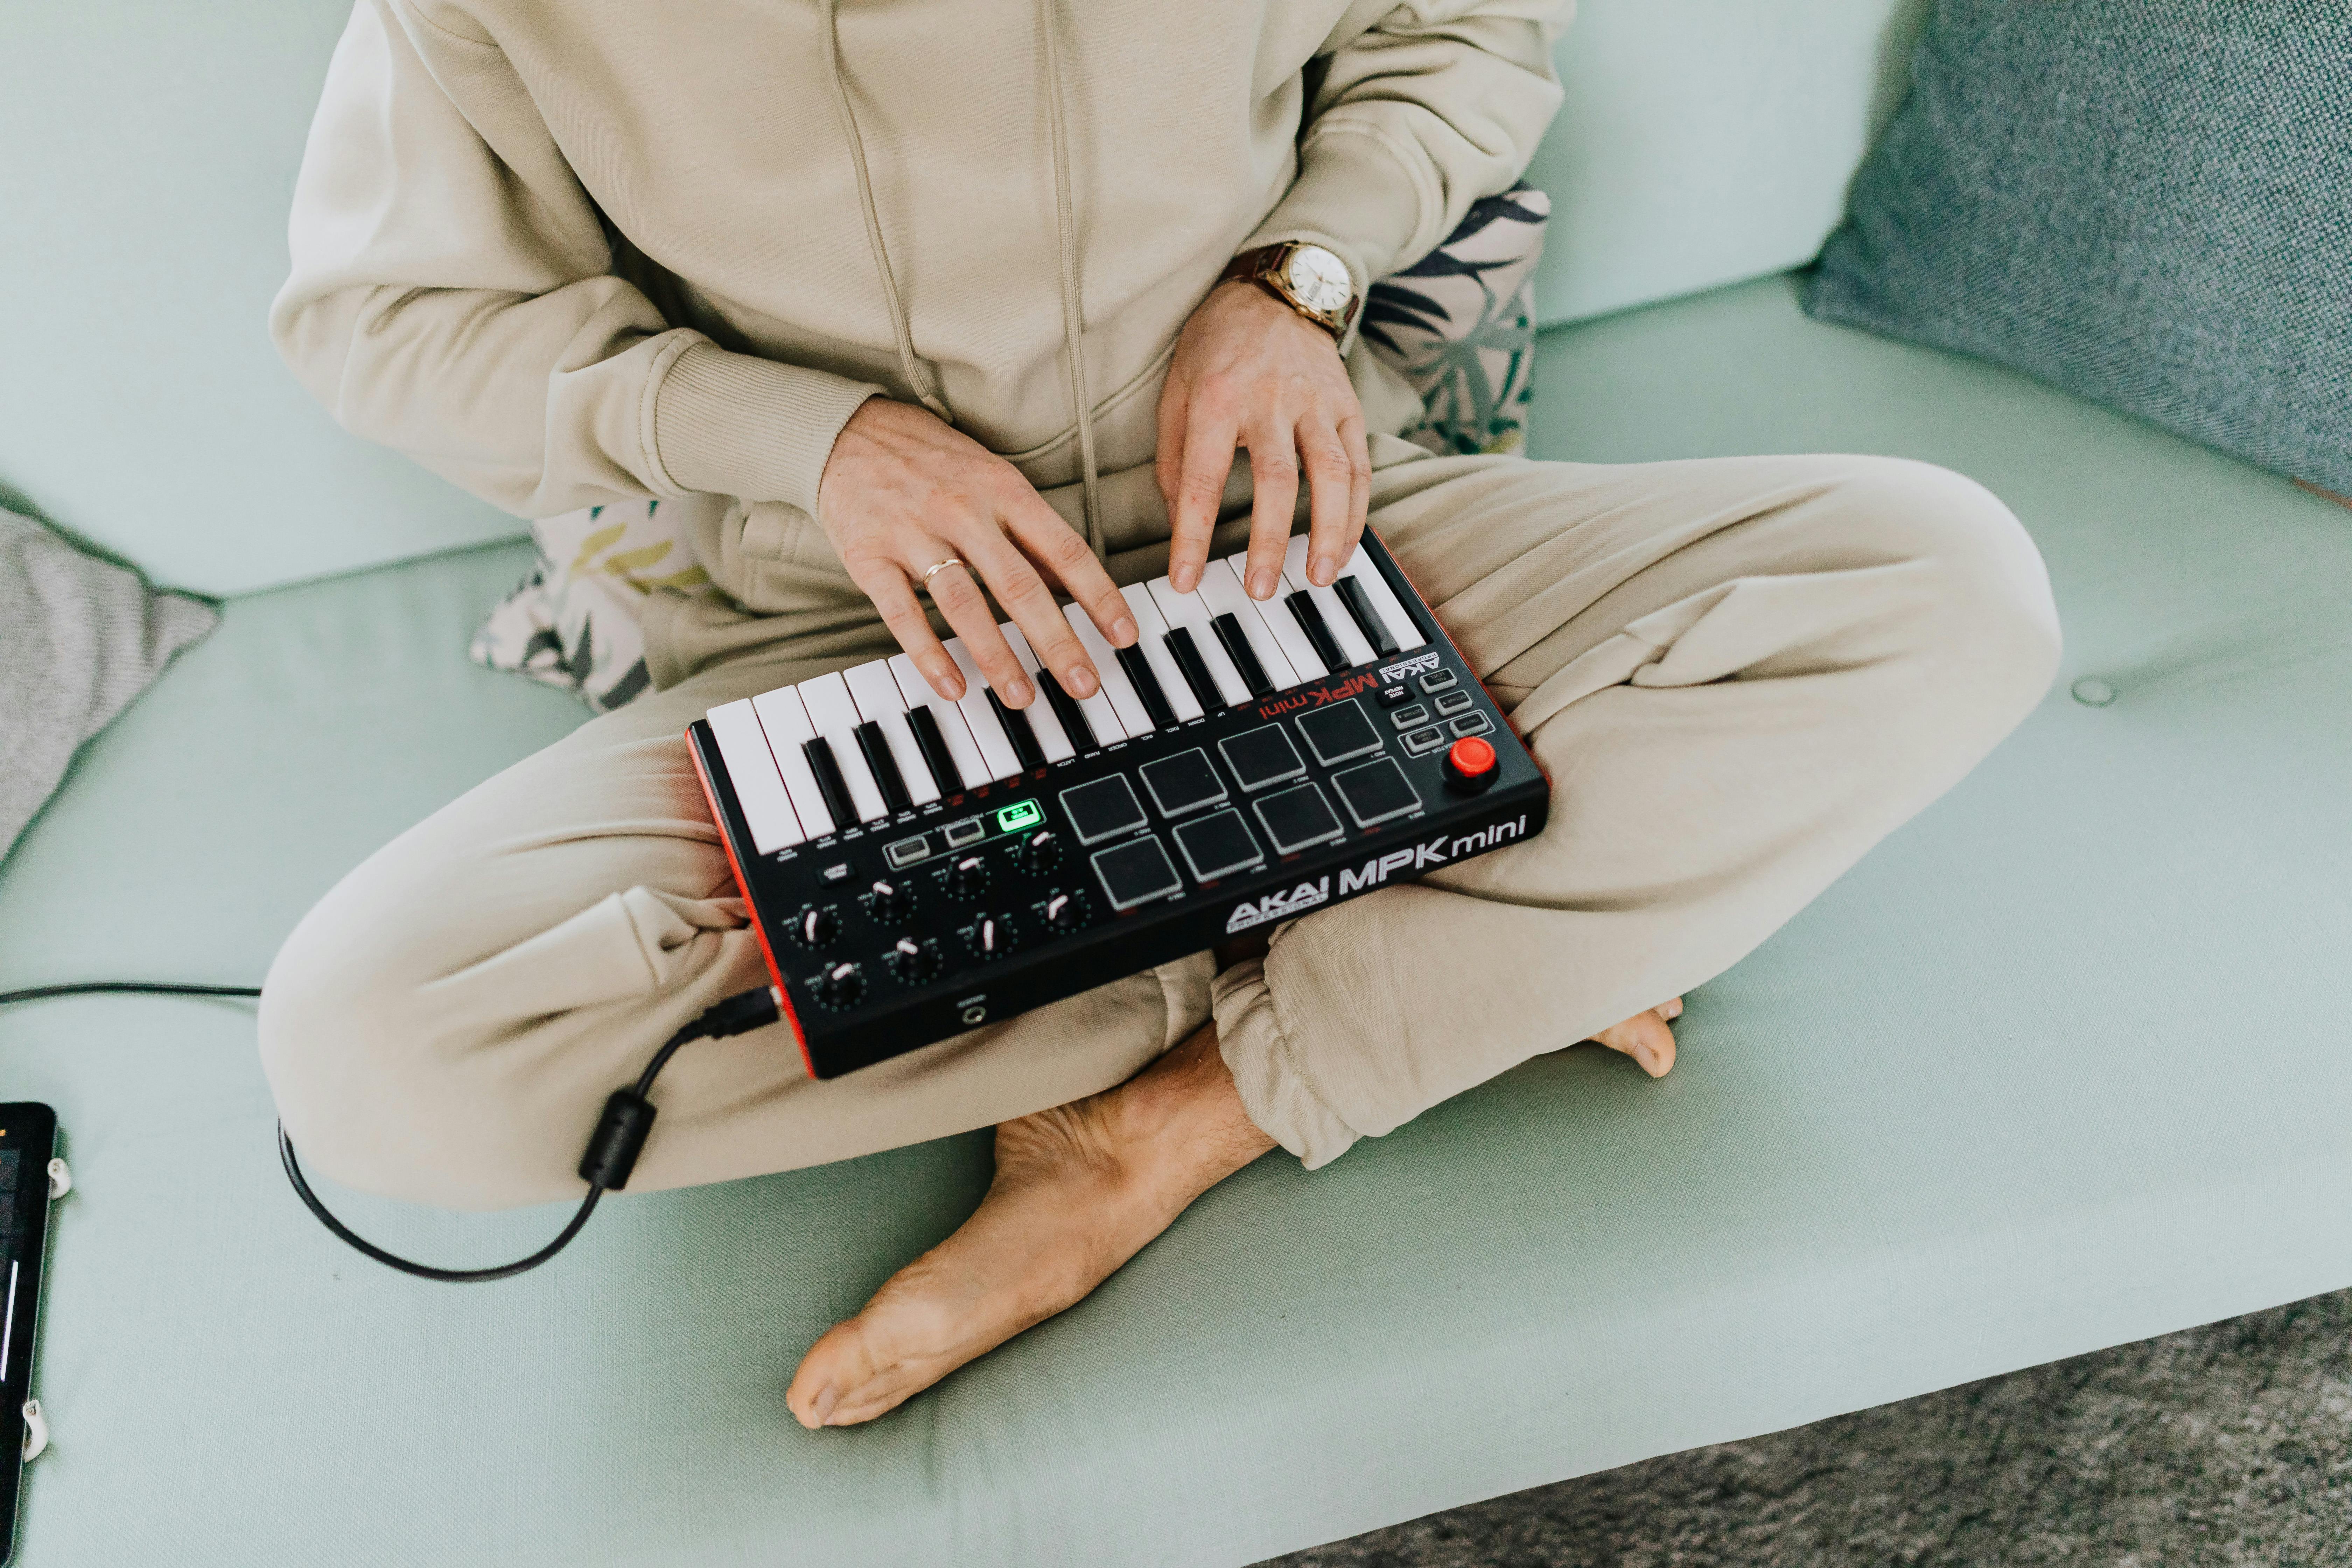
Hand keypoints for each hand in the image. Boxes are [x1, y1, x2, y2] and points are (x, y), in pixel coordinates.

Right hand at [814, 396, 1135, 705]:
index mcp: (1003, 489)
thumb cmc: (931, 459)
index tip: (1123, 637)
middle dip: (1056, 641)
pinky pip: (902, 613)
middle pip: (1019, 585)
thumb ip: (1028, 532)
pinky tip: (953, 687)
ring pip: (964, 603)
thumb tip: (1071, 585)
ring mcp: (913, 533)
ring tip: (1023, 697)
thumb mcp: (991, 478)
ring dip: (997, 657)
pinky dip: (928, 654)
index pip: (1064, 549)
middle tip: (1084, 684)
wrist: (846, 431)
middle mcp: (962, 510)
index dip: (1098, 596)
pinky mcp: (868, 555)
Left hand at [1156, 279, 1370, 601]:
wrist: (1275, 291)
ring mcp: (1316, 402)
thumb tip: (1179, 520)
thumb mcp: (1176, 391)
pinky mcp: (1347, 406)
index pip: (1202, 479)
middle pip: (1277, 481)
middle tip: (1261, 590)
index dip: (1192, 536)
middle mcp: (1271, 400)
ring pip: (1331, 474)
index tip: (1185, 581)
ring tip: (1321, 577)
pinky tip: (1348, 545)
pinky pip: (1360, 464)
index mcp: (1217, 399)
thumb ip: (1173, 457)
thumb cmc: (1217, 345)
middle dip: (1270, 543)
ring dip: (1330, 532)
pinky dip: (1357, 510)